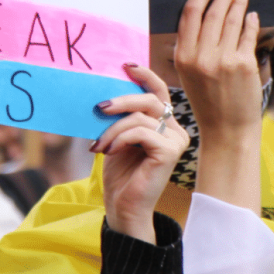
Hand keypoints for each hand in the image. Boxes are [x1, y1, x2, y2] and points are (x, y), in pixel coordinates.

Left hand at [94, 65, 186, 243]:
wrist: (124, 207)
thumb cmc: (120, 174)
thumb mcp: (117, 137)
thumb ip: (120, 116)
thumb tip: (104, 92)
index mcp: (165, 123)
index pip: (159, 91)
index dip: (145, 75)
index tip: (125, 65)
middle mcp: (175, 130)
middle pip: (150, 99)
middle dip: (121, 100)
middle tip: (98, 107)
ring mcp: (176, 141)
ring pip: (141, 117)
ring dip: (113, 129)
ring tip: (98, 144)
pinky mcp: (169, 153)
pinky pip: (141, 132)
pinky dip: (120, 139)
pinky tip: (109, 151)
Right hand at [173, 0, 262, 148]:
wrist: (227, 131)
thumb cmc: (209, 103)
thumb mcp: (190, 74)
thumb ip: (194, 47)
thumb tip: (208, 14)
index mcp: (183, 57)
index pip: (190, 14)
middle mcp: (200, 57)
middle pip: (212, 13)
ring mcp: (222, 60)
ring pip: (231, 20)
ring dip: (238, 0)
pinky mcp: (243, 65)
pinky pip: (247, 34)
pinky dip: (250, 21)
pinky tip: (252, 14)